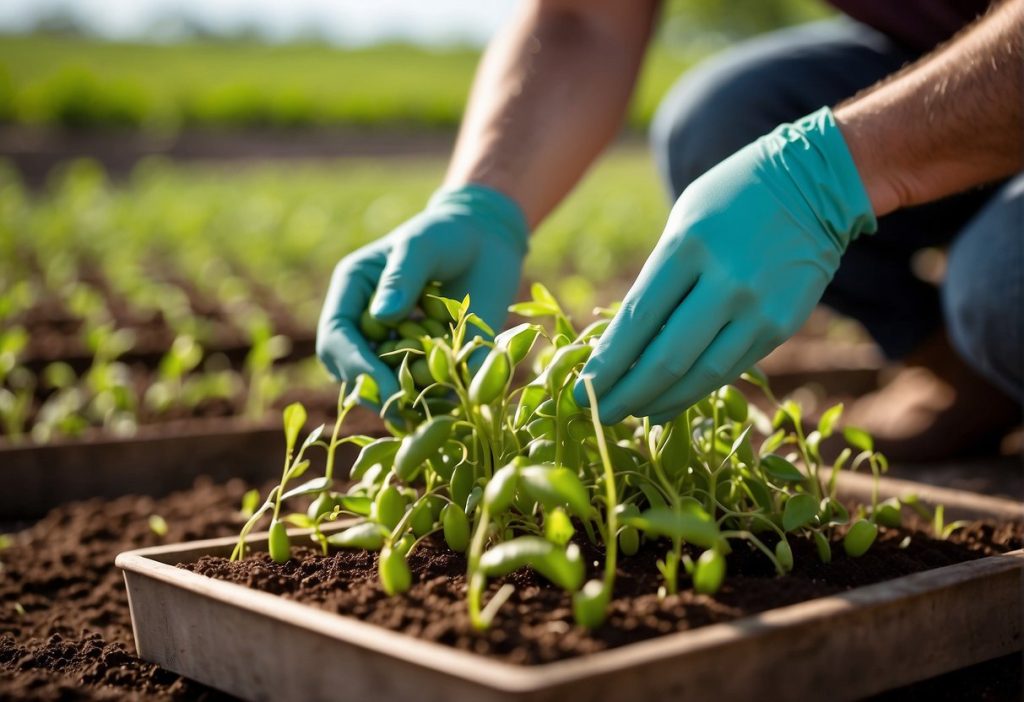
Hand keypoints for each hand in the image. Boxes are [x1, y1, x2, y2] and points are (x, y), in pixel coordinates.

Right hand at [317, 184, 527, 403]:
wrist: (485, 242)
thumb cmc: (445, 235)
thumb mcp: (421, 245)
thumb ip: (402, 277)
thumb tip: (382, 318)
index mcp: (352, 294)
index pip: (336, 338)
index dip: (355, 365)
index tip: (384, 386)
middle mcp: (366, 326)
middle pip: (353, 373)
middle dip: (378, 393)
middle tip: (407, 412)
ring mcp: (394, 347)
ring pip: (386, 388)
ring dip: (409, 398)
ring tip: (438, 400)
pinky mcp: (425, 361)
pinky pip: (421, 390)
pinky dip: (435, 398)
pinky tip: (456, 400)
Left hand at [574, 107, 876, 423]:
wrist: (815, 184)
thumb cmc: (731, 200)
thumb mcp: (685, 221)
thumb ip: (659, 279)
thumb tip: (625, 344)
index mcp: (689, 245)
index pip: (637, 319)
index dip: (607, 363)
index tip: (581, 389)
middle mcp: (726, 281)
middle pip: (665, 358)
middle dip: (625, 395)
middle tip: (598, 415)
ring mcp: (758, 308)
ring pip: (700, 376)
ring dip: (659, 403)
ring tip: (630, 414)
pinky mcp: (781, 326)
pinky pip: (729, 369)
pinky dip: (694, 392)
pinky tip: (668, 404)